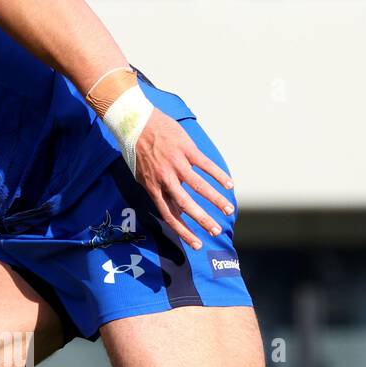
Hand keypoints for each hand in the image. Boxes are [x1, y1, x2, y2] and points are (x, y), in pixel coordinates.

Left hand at [132, 111, 234, 249]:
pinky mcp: (186, 149)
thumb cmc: (138, 151)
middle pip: (186, 205)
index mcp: (153, 188)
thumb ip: (158, 192)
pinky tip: (229, 185)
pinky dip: (219, 175)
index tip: (197, 243)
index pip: (170, 215)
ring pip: (199, 187)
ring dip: (216, 200)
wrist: (135, 123)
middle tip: (216, 231)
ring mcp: (177, 164)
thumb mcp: (142, 176)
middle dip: (202, 220)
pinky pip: (206, 165)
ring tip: (228, 210)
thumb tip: (174, 209)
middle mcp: (165, 179)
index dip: (184, 231)